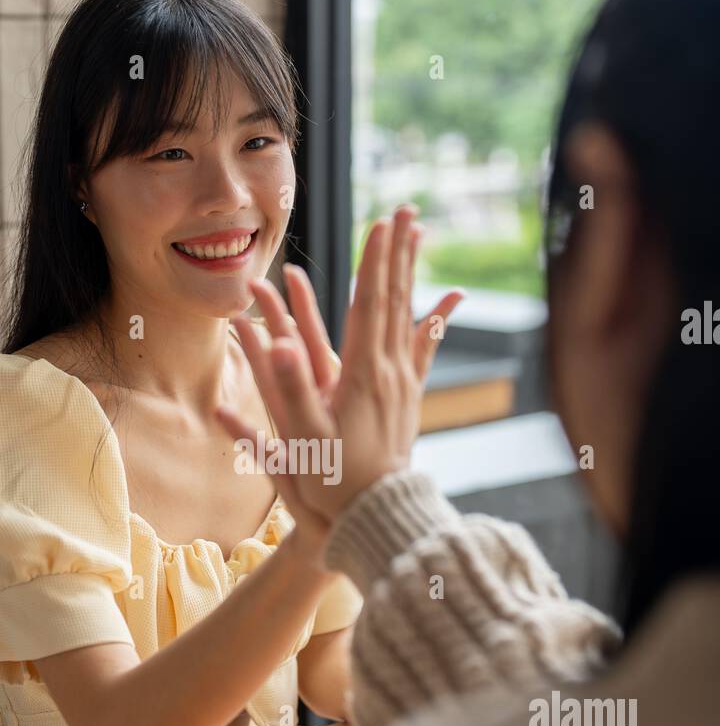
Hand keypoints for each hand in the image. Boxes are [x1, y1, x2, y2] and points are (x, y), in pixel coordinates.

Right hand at [215, 204, 462, 526]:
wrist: (376, 515)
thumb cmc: (332, 480)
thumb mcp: (302, 438)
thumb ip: (289, 387)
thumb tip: (276, 341)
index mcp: (363, 374)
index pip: (370, 304)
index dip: (374, 261)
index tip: (381, 222)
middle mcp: (390, 371)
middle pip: (395, 298)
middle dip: (398, 252)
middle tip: (406, 210)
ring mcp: (403, 382)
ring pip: (409, 314)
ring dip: (411, 272)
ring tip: (419, 237)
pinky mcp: (408, 396)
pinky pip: (424, 346)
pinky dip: (435, 317)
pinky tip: (449, 298)